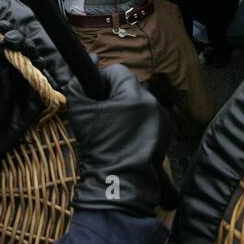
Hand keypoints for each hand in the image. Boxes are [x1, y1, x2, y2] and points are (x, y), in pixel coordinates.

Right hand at [66, 64, 167, 218]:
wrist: (118, 182)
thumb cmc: (98, 146)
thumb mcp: (80, 113)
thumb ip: (79, 84)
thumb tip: (88, 61)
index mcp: (134, 94)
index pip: (117, 71)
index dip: (102, 81)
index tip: (95, 99)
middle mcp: (152, 102)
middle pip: (129, 86)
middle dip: (115, 96)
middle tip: (102, 116)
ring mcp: (161, 118)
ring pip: (138, 102)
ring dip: (126, 109)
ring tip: (114, 130)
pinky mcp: (165, 132)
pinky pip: (147, 117)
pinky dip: (136, 122)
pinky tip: (126, 138)